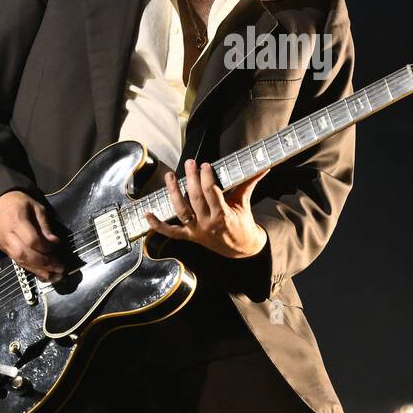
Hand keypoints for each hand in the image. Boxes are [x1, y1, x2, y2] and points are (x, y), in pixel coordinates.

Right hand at [0, 190, 64, 280]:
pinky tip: (40, 273)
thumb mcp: (36, 207)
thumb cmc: (19, 202)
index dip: (45, 248)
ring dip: (37, 269)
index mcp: (16, 220)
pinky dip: (29, 268)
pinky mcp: (2, 248)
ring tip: (52, 275)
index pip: (31, 240)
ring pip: (19, 260)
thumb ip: (45, 225)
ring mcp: (3, 243)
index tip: (56, 251)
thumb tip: (55, 242)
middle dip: (43, 263)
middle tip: (59, 268)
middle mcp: (7, 234)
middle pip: (25, 253)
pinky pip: (16, 261)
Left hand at [144, 159, 269, 259]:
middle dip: (191, 179)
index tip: (205, 165)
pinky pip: (171, 232)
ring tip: (170, 176)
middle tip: (190, 163)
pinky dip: (157, 225)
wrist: (241, 249)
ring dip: (173, 193)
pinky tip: (147, 214)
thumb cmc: (242, 222)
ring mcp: (196, 231)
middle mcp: (207, 224)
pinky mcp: (189, 236)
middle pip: (195, 199)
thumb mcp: (244, 203)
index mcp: (223, 215)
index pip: (213, 193)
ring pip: (181, 211)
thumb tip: (265, 167)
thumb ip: (250, 183)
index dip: (207, 178)